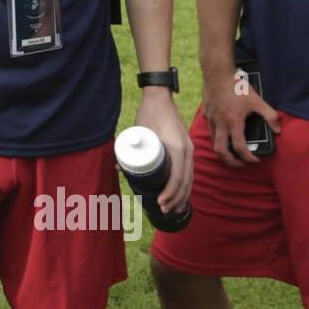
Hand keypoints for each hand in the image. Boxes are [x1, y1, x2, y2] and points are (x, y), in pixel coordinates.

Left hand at [133, 89, 193, 213]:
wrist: (161, 98)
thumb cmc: (149, 114)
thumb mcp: (138, 131)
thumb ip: (127, 148)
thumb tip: (118, 168)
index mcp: (178, 148)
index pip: (177, 177)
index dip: (170, 193)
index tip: (159, 202)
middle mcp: (188, 151)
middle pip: (186, 182)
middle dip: (176, 199)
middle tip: (164, 210)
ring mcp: (190, 150)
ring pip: (190, 179)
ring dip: (183, 195)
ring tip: (173, 209)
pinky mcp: (188, 149)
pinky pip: (190, 172)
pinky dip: (187, 186)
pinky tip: (182, 195)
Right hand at [201, 67, 280, 165]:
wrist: (217, 73)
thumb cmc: (236, 86)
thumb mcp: (257, 100)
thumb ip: (270, 116)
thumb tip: (278, 130)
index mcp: (233, 123)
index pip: (240, 148)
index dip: (248, 158)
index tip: (255, 160)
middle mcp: (220, 124)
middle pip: (221, 151)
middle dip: (230, 161)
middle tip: (240, 163)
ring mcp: (211, 119)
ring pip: (213, 142)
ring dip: (223, 150)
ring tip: (232, 151)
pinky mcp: (206, 114)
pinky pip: (210, 130)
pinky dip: (217, 136)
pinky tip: (224, 132)